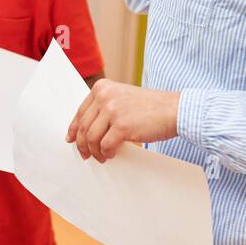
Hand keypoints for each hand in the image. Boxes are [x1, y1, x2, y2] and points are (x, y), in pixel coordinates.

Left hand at [64, 79, 180, 162]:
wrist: (174, 109)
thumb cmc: (151, 107)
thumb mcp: (122, 98)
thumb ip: (104, 107)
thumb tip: (85, 128)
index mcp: (102, 88)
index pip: (80, 112)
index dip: (73, 129)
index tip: (70, 139)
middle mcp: (105, 96)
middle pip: (83, 127)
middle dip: (82, 144)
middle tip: (86, 155)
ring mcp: (113, 110)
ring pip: (91, 138)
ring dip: (94, 151)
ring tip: (101, 157)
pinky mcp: (122, 126)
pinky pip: (105, 146)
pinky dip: (106, 153)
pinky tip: (111, 155)